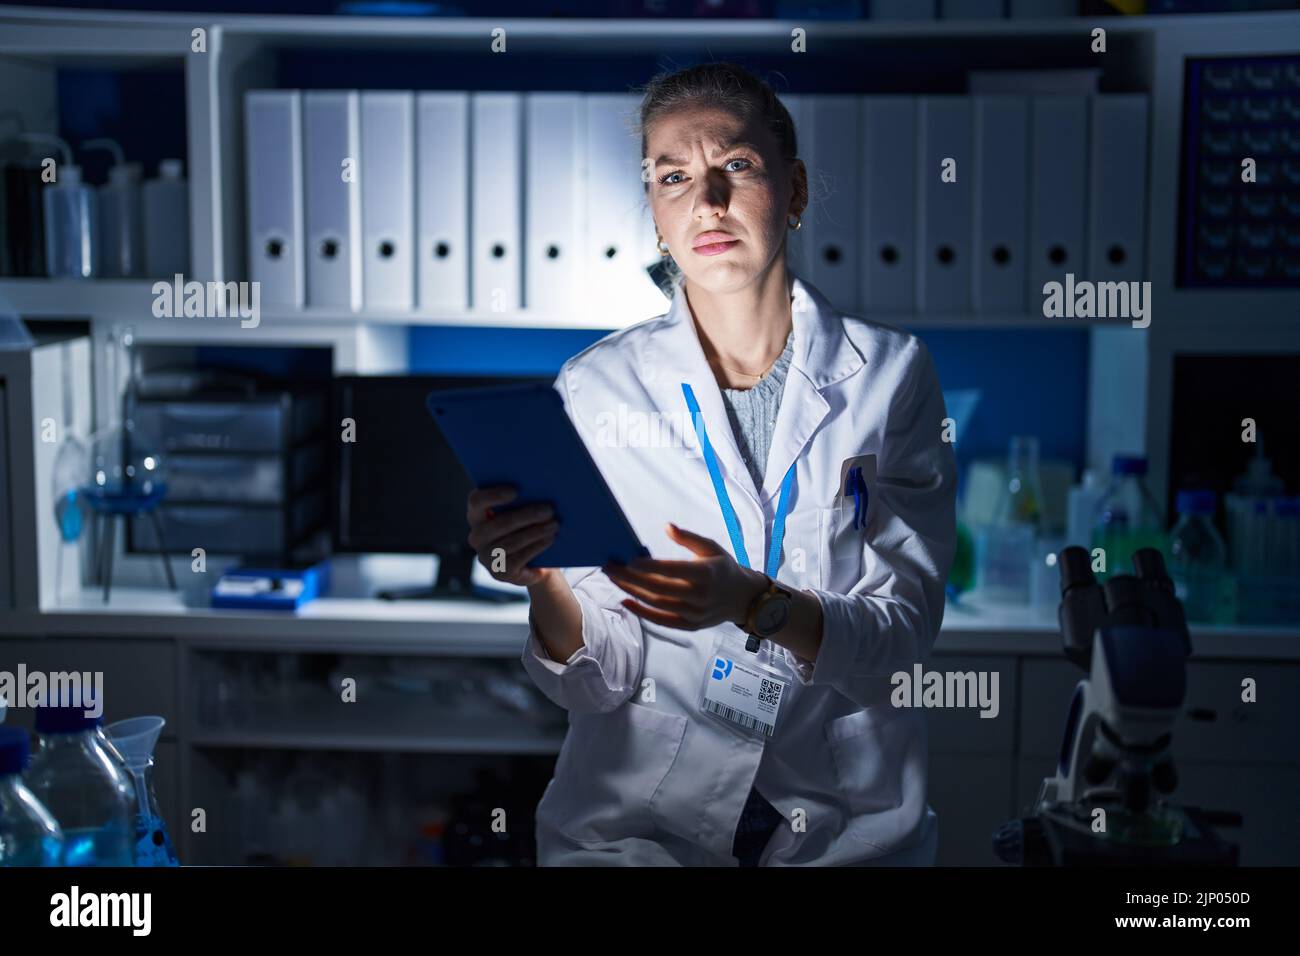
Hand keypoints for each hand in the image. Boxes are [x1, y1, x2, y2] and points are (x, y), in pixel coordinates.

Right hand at [466, 485, 558, 586]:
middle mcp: (477, 537)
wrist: (533, 563)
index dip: (494, 495)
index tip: (516, 491)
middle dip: (527, 515)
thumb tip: (540, 488)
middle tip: (549, 509)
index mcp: (477, 515)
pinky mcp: (499, 573)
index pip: (476, 501)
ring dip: (536, 531)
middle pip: (500, 523)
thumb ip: (522, 500)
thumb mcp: (520, 512)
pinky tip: (549, 538)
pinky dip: (536, 546)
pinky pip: (519, 557)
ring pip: (512, 541)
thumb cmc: (525, 528)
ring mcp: (486, 557)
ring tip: (554, 524)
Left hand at [602, 522, 766, 630]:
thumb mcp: (712, 548)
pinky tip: (625, 601)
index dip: (650, 567)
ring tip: (613, 579)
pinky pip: (662, 621)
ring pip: (657, 604)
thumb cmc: (724, 567)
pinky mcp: (691, 626)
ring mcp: (695, 613)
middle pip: (659, 588)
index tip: (628, 560)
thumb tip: (667, 527)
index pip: (673, 570)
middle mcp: (701, 596)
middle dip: (631, 578)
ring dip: (632, 592)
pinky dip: (642, 613)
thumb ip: (689, 538)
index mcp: (707, 573)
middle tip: (609, 567)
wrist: (744, 598)